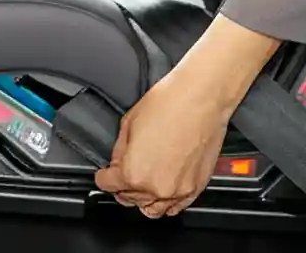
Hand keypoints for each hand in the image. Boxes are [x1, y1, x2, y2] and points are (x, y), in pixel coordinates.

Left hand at [93, 15, 280, 218]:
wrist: (202, 97)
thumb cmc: (170, 103)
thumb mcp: (129, 123)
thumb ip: (119, 150)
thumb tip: (118, 162)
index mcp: (133, 173)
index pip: (108, 185)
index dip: (104, 176)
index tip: (105, 173)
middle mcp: (156, 187)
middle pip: (129, 198)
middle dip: (123, 186)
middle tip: (124, 171)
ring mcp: (178, 190)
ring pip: (153, 208)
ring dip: (144, 197)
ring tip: (144, 181)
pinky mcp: (197, 187)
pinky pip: (177, 206)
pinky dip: (167, 201)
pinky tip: (163, 187)